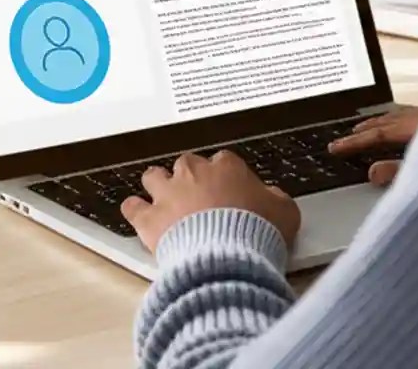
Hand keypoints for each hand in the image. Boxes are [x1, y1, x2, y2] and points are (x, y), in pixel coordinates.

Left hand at [120, 151, 300, 252]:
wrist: (226, 256)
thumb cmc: (256, 232)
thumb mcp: (284, 213)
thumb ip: (277, 199)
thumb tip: (274, 197)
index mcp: (227, 168)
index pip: (223, 162)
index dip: (225, 177)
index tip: (228, 191)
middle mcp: (194, 174)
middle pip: (187, 164)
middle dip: (190, 177)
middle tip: (198, 196)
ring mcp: (168, 194)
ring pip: (154, 176)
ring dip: (157, 185)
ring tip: (163, 197)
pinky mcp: (150, 218)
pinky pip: (133, 206)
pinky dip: (134, 209)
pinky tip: (136, 212)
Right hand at [327, 106, 417, 186]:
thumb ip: (398, 171)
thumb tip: (372, 173)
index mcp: (417, 127)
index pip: (378, 134)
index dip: (355, 141)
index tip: (335, 147)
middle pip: (388, 120)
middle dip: (366, 128)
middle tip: (348, 136)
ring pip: (402, 114)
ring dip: (382, 121)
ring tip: (371, 127)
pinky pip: (415, 114)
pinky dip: (401, 118)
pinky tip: (406, 123)